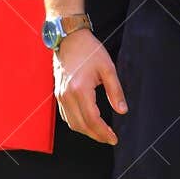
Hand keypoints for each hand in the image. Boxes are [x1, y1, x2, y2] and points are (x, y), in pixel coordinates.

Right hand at [54, 28, 125, 145]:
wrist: (69, 40)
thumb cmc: (89, 51)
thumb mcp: (108, 68)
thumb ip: (115, 91)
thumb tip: (122, 110)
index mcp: (80, 89)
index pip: (92, 119)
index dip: (103, 132)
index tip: (113, 138)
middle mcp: (66, 96)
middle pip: (80, 125)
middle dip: (96, 135)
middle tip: (110, 138)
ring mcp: (59, 96)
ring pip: (72, 123)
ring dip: (86, 131)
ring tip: (101, 133)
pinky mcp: (58, 94)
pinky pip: (66, 116)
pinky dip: (77, 123)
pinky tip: (88, 123)